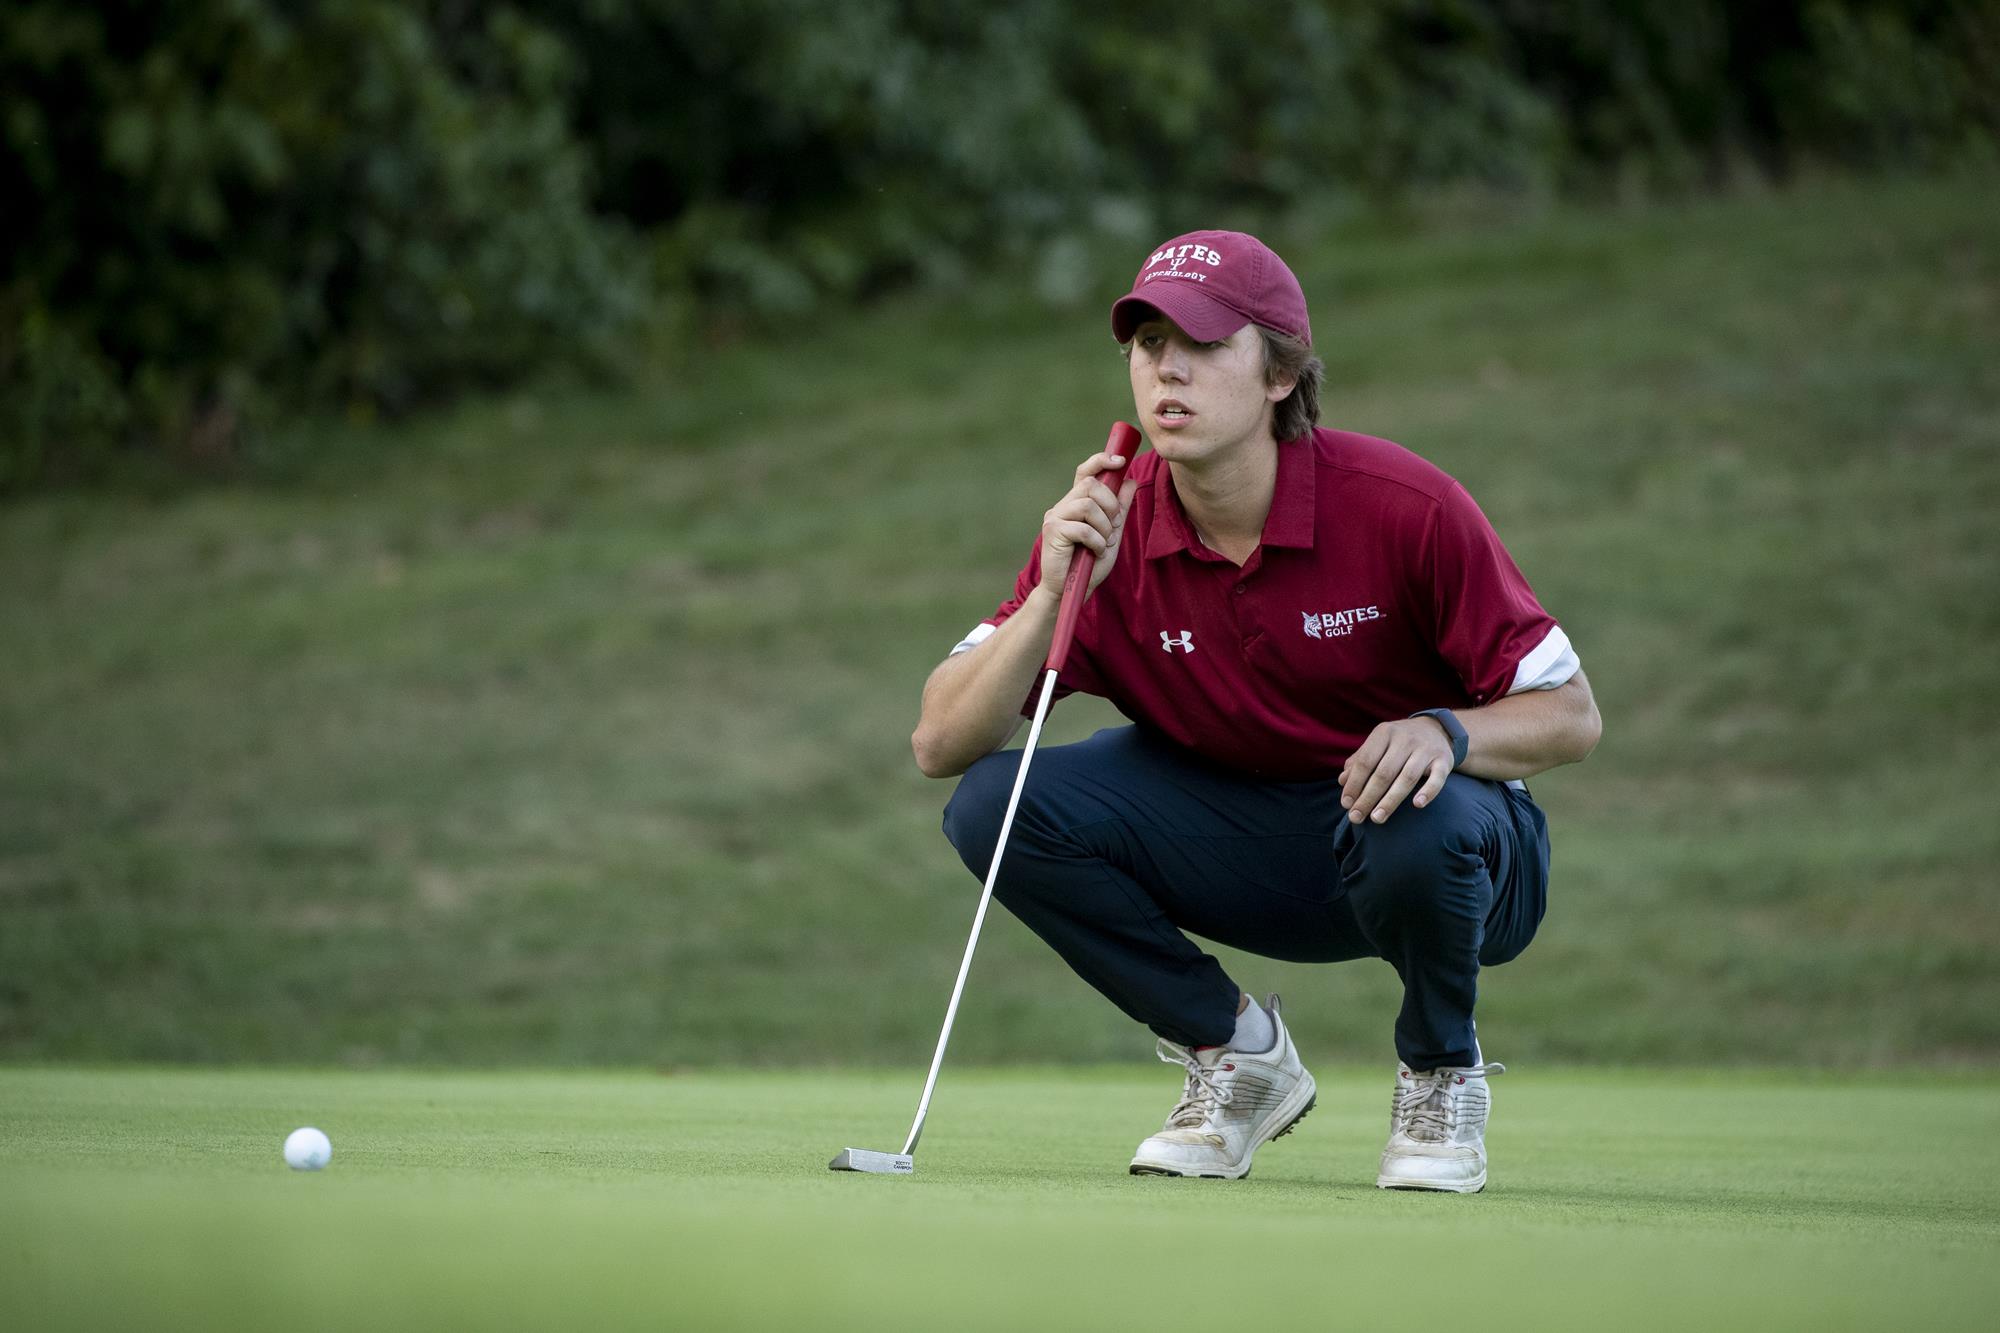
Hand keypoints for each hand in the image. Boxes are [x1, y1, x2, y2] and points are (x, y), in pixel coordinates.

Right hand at [1038, 450, 1138, 597]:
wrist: (1070, 592)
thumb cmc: (1089, 564)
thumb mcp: (1112, 534)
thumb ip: (1120, 509)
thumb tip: (1131, 481)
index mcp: (1076, 503)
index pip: (1085, 472)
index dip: (1101, 461)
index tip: (1121, 460)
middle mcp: (1063, 506)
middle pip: (1090, 485)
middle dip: (1110, 504)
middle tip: (1114, 526)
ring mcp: (1055, 517)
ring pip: (1087, 505)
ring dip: (1104, 526)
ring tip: (1103, 544)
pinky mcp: (1052, 532)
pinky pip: (1083, 527)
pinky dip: (1096, 542)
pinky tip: (1095, 553)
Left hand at [1338, 717, 1455, 823]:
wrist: (1437, 730)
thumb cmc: (1399, 742)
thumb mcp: (1379, 744)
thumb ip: (1360, 760)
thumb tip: (1342, 781)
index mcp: (1384, 733)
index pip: (1365, 761)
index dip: (1354, 784)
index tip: (1346, 804)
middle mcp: (1405, 739)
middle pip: (1383, 773)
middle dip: (1368, 798)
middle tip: (1356, 817)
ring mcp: (1426, 750)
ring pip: (1407, 778)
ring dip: (1390, 801)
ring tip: (1377, 818)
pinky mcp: (1444, 760)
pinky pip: (1437, 778)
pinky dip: (1428, 792)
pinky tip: (1417, 805)